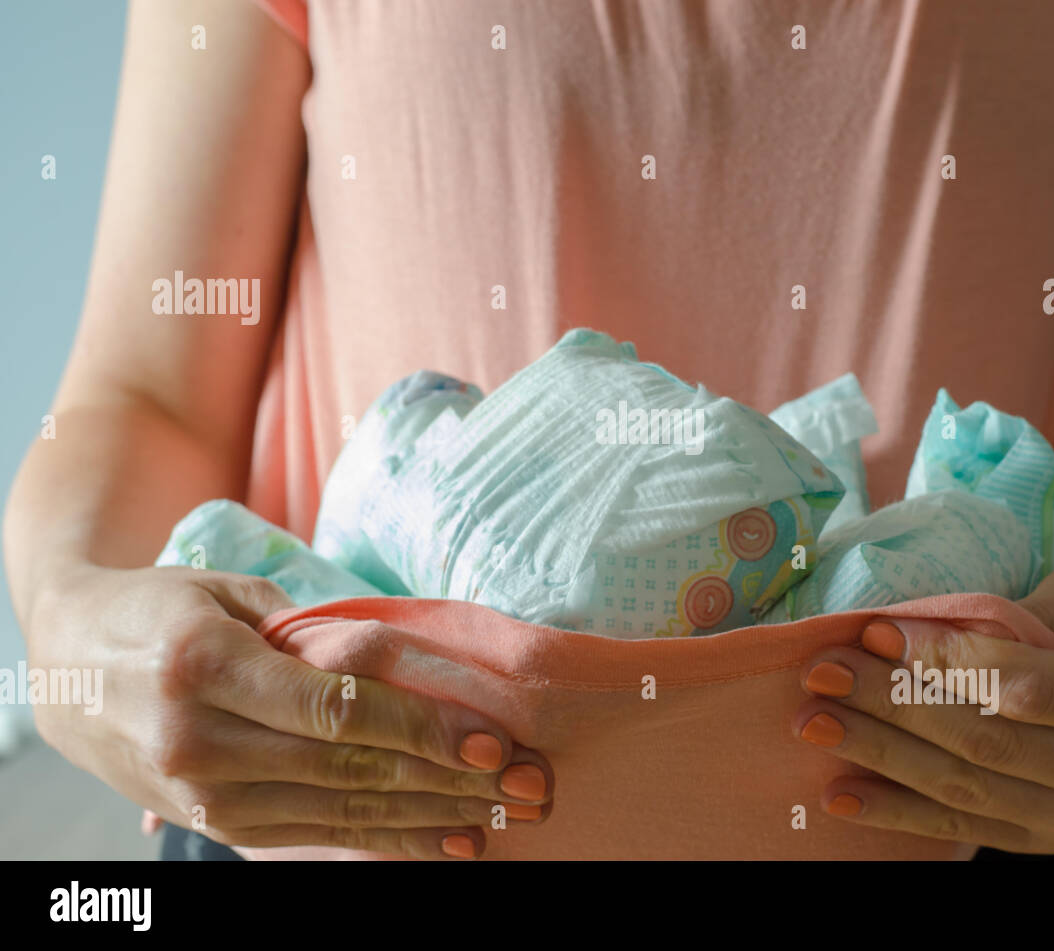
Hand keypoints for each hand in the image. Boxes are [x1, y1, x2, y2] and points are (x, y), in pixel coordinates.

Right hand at [28, 565, 551, 858]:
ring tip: (498, 819)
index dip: (420, 731)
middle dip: (445, 781)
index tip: (488, 741)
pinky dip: (380, 843)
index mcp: (205, 667)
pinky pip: (312, 837)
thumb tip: (403, 669)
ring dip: (427, 820)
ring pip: (339, 813)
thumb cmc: (159, 611)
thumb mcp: (226, 594)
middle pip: (348, 769)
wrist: (65, 666)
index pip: (336, 710)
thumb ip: (310, 634)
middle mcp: (199, 741)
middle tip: (521, 785)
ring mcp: (203, 794)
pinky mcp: (213, 824)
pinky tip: (437, 841)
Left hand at [792, 561, 1053, 853]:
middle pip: (990, 744)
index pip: (1030, 688)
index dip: (945, 663)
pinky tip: (841, 793)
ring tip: (813, 722)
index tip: (875, 633)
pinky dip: (899, 814)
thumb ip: (1032, 611)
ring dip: (881, 758)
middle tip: (822, 673)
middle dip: (893, 706)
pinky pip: (967, 833)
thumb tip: (931, 634)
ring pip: (970, 792)